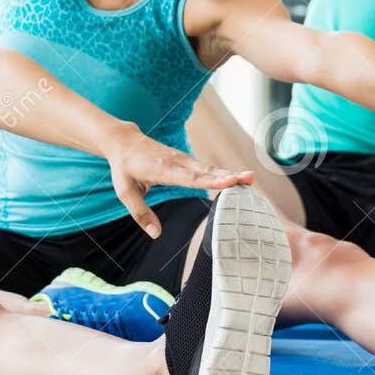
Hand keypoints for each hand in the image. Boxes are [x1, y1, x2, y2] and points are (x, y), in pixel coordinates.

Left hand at [105, 129, 251, 238]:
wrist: (124, 141)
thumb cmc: (124, 167)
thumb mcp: (125, 191)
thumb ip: (141, 213)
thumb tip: (155, 234)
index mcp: (162, 169)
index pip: (189, 178)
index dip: (211, 180)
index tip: (230, 180)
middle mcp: (176, 162)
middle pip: (206, 170)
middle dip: (229, 174)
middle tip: (251, 178)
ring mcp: (183, 159)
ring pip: (209, 168)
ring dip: (230, 173)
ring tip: (250, 179)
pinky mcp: (186, 160)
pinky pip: (206, 167)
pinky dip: (222, 172)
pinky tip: (237, 178)